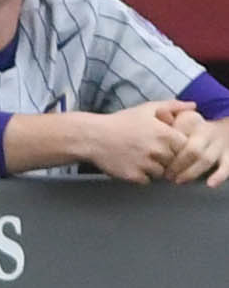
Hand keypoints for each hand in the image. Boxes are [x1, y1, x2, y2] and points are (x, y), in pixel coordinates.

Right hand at [76, 103, 194, 183]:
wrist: (93, 137)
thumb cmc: (121, 122)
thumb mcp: (147, 108)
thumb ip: (173, 106)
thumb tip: (193, 107)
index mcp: (165, 134)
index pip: (184, 146)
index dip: (176, 146)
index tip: (167, 144)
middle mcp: (157, 150)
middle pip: (173, 161)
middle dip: (166, 158)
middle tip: (153, 153)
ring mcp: (145, 164)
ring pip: (161, 173)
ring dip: (155, 169)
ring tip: (142, 160)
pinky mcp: (133, 176)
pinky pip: (146, 181)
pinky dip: (142, 176)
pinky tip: (134, 166)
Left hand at [152, 104, 228, 187]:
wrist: (223, 127)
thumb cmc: (193, 127)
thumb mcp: (181, 118)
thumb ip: (168, 117)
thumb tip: (160, 112)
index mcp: (195, 123)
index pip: (181, 137)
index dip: (169, 152)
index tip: (158, 160)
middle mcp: (209, 133)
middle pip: (193, 150)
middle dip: (178, 165)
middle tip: (166, 176)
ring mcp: (220, 145)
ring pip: (207, 160)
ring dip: (191, 173)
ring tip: (179, 180)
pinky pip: (227, 166)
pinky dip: (220, 176)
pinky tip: (211, 184)